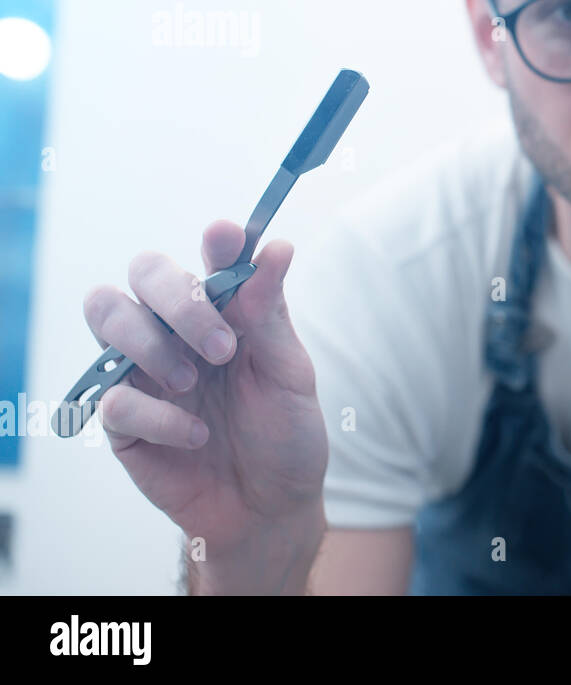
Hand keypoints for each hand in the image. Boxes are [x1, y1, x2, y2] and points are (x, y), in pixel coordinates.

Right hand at [82, 221, 328, 578]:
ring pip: (106, 313)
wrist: (272, 506)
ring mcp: (144, 370)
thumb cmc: (285, 433)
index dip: (217, 243)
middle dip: (177, 299)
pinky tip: (196, 436)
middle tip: (220, 346)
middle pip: (144, 272)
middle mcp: (178, 331)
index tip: (226, 237)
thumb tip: (277, 247)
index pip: (211, 259)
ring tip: (192, 381)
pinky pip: (114, 398)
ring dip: (149, 342)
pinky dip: (158, 416)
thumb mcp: (290, 373)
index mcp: (225, 312)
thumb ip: (270, 314)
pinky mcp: (123, 419)